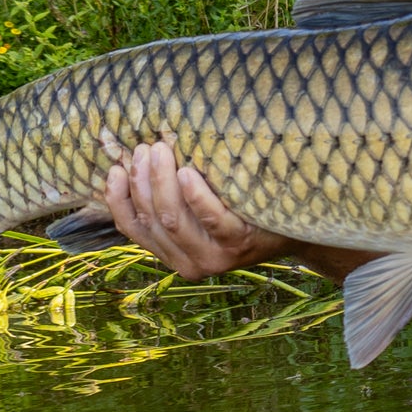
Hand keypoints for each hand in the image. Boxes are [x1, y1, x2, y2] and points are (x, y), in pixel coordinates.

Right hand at [102, 140, 291, 280]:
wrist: (295, 231)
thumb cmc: (240, 214)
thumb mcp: (201, 216)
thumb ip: (172, 202)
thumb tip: (136, 162)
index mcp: (172, 255)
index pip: (133, 228)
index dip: (118, 198)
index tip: (116, 168)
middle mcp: (189, 263)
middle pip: (152, 219)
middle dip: (143, 180)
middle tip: (147, 147)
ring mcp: (214, 257)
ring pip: (173, 219)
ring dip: (162, 181)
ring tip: (162, 150)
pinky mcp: (239, 244)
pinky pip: (211, 219)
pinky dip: (196, 196)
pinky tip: (189, 172)